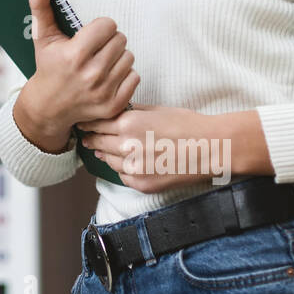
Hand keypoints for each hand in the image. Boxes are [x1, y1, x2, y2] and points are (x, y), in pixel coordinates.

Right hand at [16, 0, 139, 149]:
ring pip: (129, 57)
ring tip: (101, 62)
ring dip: (117, 57)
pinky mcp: (114, 105)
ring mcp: (103, 92)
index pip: (108, 25)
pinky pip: (135, 77)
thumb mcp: (42, 36)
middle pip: (120, 40)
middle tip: (95, 49)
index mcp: (74, 55)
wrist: (49, 107)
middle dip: (109, 41)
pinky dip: (124, 75)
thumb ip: (41, 4)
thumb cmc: (48, 67)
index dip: (100, 27)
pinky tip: (108, 77)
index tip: (90, 35)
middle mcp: (90, 74)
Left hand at [78, 106, 233, 193]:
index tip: (83, 122)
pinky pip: (123, 176)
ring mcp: (134, 168)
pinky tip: (127, 162)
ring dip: (105, 154)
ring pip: (108, 161)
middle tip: (85, 136)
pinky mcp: (142, 184)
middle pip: (97, 142)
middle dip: (91, 138)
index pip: (95, 123)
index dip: (87, 122)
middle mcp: (126, 147)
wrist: (211, 148)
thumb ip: (131, 111)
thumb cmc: (187, 125)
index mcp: (128, 123)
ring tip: (102, 149)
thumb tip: (113, 112)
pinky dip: (122, 169)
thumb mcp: (155, 109)